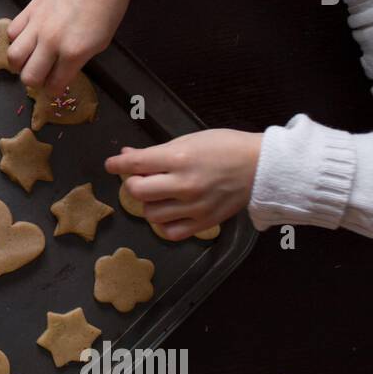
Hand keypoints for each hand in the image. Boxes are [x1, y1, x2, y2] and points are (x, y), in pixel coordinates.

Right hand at [7, 0, 154, 91]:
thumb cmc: (107, 9)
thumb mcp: (100, 43)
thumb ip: (77, 61)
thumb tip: (61, 72)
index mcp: (73, 53)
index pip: (53, 85)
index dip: (53, 90)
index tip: (54, 87)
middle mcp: (51, 42)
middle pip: (28, 76)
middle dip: (35, 80)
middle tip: (41, 73)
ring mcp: (37, 26)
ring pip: (13, 57)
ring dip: (20, 63)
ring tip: (29, 57)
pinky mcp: (29, 10)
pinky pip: (12, 33)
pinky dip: (17, 40)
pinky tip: (27, 37)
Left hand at [105, 130, 262, 239]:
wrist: (261, 167)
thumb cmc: (225, 148)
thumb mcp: (188, 141)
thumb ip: (155, 152)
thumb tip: (127, 156)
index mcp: (179, 158)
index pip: (135, 165)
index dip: (117, 164)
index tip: (111, 164)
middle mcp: (184, 184)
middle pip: (138, 192)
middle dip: (133, 184)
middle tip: (141, 179)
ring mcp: (194, 207)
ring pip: (150, 214)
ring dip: (149, 204)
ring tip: (160, 194)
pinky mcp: (204, 223)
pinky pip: (170, 232)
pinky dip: (164, 224)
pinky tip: (170, 212)